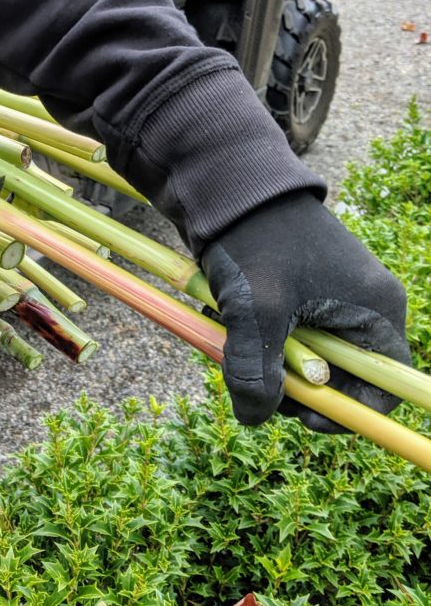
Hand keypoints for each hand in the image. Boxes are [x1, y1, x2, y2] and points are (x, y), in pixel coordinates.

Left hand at [200, 192, 410, 430]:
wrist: (230, 188)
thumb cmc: (256, 241)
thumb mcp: (256, 311)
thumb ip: (255, 371)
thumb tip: (255, 417)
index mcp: (373, 311)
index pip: (382, 386)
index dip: (345, 411)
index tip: (298, 414)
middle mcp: (359, 309)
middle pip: (333, 378)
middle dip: (287, 382)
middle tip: (250, 370)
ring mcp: (326, 301)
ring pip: (296, 359)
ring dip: (260, 356)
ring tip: (230, 326)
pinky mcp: (294, 294)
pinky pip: (277, 334)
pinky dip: (250, 334)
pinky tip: (224, 310)